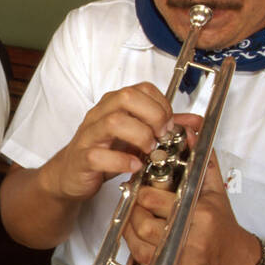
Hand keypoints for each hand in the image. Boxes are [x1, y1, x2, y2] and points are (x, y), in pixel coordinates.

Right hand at [42, 82, 199, 202]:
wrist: (70, 174)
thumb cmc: (103, 152)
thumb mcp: (136, 136)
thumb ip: (163, 127)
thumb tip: (194, 122)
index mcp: (114, 105)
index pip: (141, 89)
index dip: (161, 105)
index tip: (169, 125)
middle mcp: (100, 114)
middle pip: (126, 98)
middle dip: (152, 115)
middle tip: (161, 135)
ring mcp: (89, 135)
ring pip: (113, 122)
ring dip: (139, 136)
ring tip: (149, 151)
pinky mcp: (82, 158)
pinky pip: (98, 155)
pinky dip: (121, 161)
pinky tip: (133, 166)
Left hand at [122, 149, 255, 264]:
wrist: (235, 259)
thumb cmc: (222, 224)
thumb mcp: (216, 189)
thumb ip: (202, 161)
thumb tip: (192, 133)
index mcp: (201, 215)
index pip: (155, 202)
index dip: (143, 195)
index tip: (141, 191)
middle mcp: (192, 240)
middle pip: (144, 228)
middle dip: (134, 217)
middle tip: (135, 210)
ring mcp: (185, 263)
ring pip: (140, 251)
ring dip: (131, 239)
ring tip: (135, 228)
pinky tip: (137, 260)